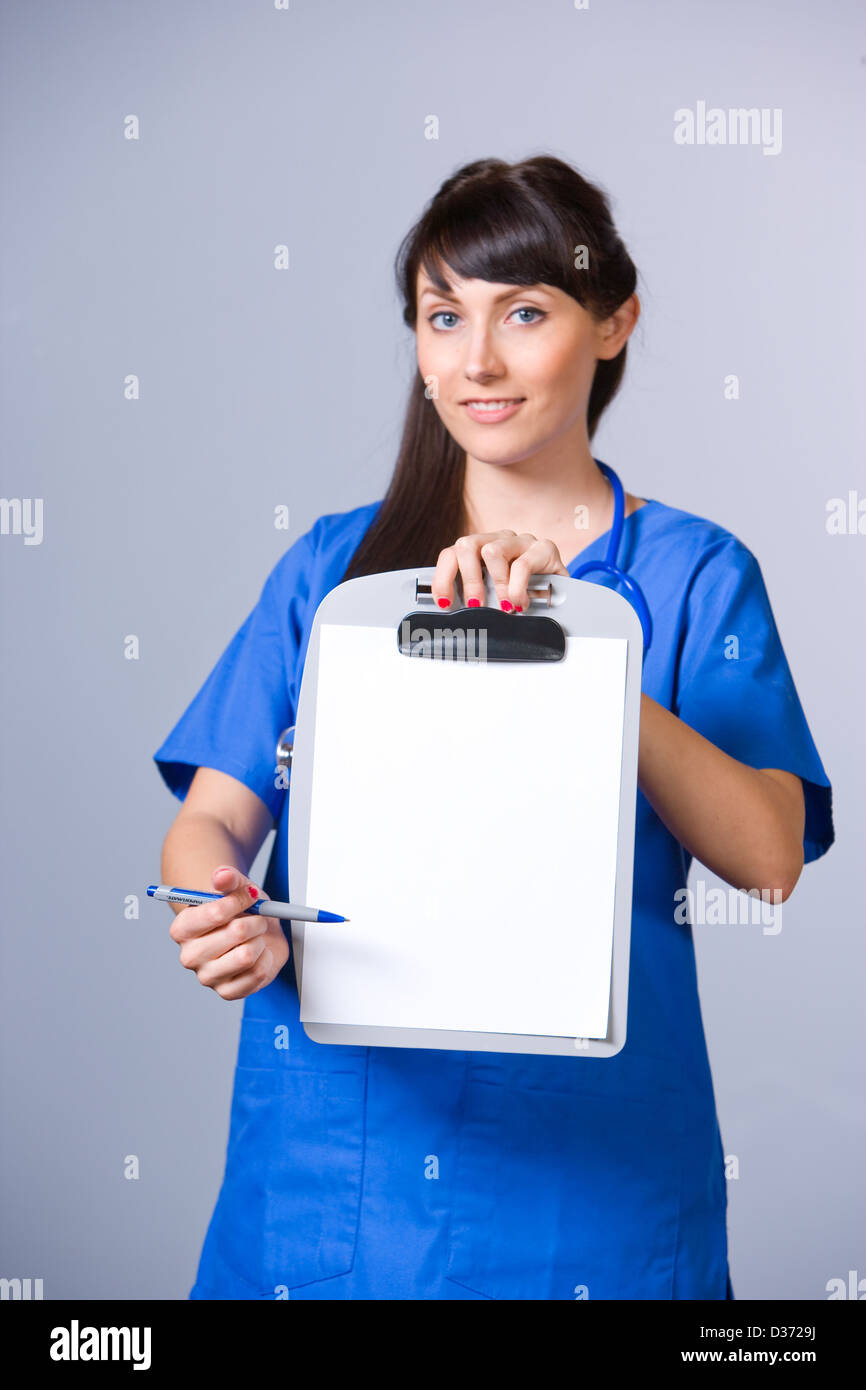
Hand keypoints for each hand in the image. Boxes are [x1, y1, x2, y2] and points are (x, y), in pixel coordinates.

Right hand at [169, 864, 288, 999]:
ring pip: (247, 955)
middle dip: (255, 921)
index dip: (239, 901)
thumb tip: (222, 875)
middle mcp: (189, 956)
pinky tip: (259, 954)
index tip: (251, 894)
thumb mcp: (234, 888)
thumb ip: (227, 879)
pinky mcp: (227, 992)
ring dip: (260, 940)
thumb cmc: (237, 910)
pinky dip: (266, 960)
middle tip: (257, 918)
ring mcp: (207, 977)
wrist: (251, 931)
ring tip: (256, 936)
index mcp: (182, 928)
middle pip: (236, 933)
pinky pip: (257, 974)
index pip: (215, 913)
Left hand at [431, 531, 569, 612]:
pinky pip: (522, 564)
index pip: (451, 554)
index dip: (443, 578)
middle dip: (468, 581)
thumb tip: (454, 616)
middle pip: (466, 546)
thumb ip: (476, 599)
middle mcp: (498, 540)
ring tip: (505, 605)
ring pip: (492, 551)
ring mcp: (520, 541)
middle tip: (476, 606)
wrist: (566, 594)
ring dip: (496, 584)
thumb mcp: (495, 597)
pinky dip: (518, 589)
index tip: (445, 603)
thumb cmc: (525, 595)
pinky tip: (521, 603)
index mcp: (480, 549)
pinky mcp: (544, 548)